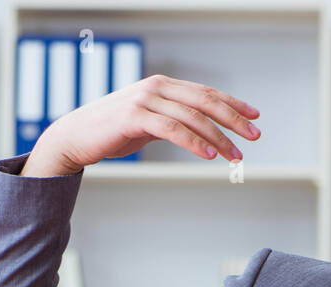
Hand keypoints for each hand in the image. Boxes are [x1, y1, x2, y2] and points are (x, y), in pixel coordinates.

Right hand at [22, 74, 260, 176]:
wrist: (76, 137)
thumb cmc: (111, 132)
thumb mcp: (147, 123)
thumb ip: (171, 121)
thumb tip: (197, 132)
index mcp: (162, 86)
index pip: (206, 93)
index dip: (233, 104)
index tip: (254, 117)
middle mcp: (156, 87)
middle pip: (205, 101)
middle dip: (234, 119)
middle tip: (255, 135)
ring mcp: (145, 99)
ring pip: (192, 117)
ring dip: (218, 138)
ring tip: (235, 156)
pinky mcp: (134, 117)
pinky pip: (172, 129)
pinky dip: (193, 142)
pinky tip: (209, 154)